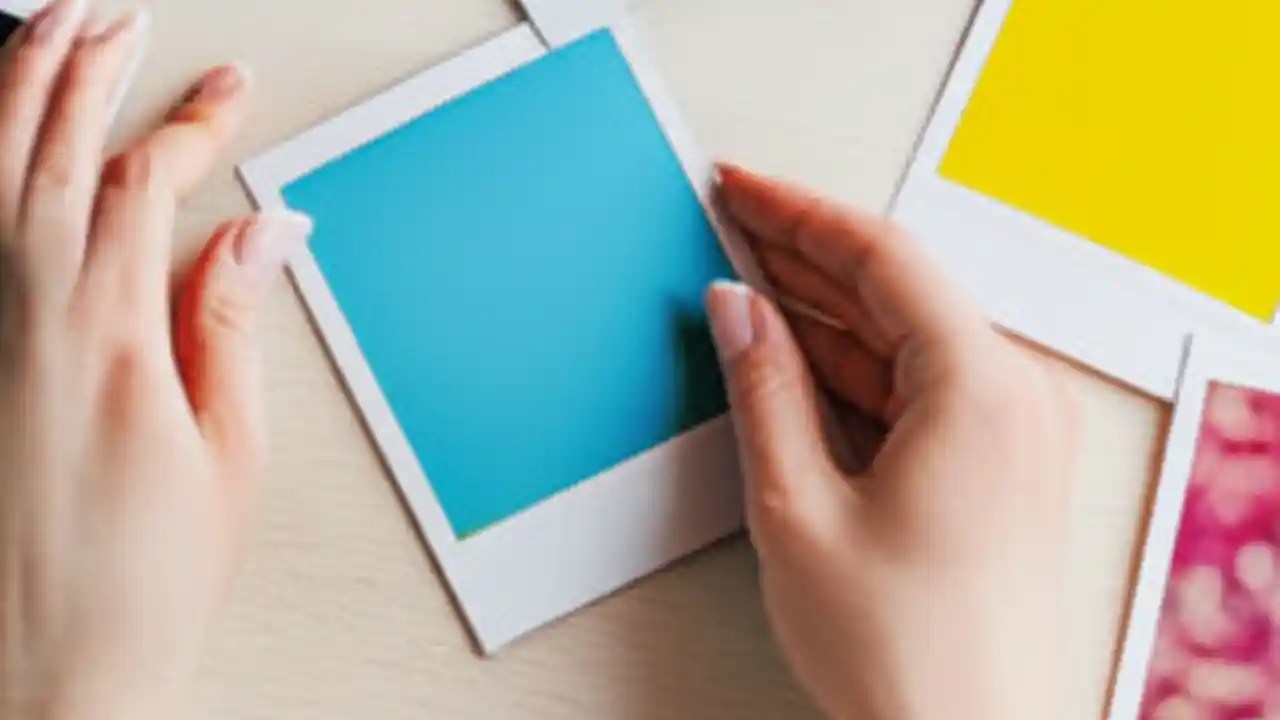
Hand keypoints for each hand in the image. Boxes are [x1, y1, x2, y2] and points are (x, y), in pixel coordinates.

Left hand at [0, 2, 309, 717]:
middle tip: (117, 18)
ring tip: (45, 33)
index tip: (228, 89)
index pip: (147, 187)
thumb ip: (230, 325)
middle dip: (85, 69)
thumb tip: (258, 234)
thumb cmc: (147, 577)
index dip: (190, 121)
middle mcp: (27, 325)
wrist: (54, 670)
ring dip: (15, 93)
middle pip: (49, 157)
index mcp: (110, 341)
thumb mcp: (228, 453)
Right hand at [706, 166, 1078, 719]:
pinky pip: (922, 385)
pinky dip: (858, 367)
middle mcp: (1016, 396)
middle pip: (899, 290)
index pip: (881, 256)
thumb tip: (737, 308)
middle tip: (731, 223)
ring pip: (907, 337)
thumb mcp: (799, 508)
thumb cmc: (905, 655)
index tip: (740, 187)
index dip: (797, 211)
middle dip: (806, 255)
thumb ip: (764, 388)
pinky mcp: (1001, 464)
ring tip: (750, 282)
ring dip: (828, 311)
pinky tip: (799, 355)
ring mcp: (1015, 431)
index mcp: (981, 390)